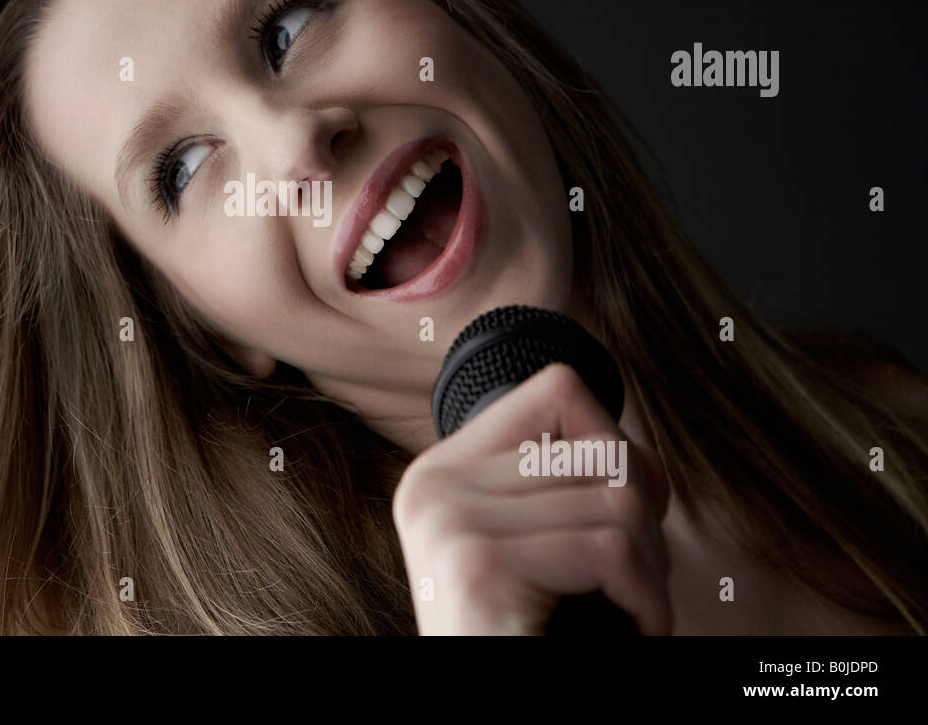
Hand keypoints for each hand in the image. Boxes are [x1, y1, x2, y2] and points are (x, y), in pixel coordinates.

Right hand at [392, 362, 672, 633]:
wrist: (491, 698)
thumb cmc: (530, 638)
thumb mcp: (535, 548)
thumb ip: (562, 486)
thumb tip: (635, 452)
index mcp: (441, 472)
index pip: (558, 390)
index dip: (615, 449)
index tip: (613, 519)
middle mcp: (432, 485)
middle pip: (602, 447)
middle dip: (643, 522)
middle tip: (626, 587)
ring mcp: (448, 521)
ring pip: (619, 499)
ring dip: (651, 571)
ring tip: (622, 613)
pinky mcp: (477, 563)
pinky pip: (611, 549)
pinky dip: (647, 602)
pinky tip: (624, 631)